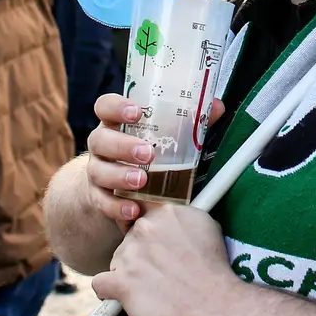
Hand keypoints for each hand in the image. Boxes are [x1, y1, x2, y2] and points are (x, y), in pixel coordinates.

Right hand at [82, 93, 226, 232]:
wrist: (119, 185)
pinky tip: (133, 210)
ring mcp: (97, 171)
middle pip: (100, 139)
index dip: (116, 107)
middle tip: (148, 153)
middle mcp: (102, 145)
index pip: (105, 106)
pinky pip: (101, 202)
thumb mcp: (164, 134)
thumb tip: (218, 107)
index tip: (137, 112)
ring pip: (98, 171)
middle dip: (123, 146)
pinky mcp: (97, 196)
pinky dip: (117, 206)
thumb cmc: (146, 150)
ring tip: (142, 181)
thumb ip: (189, 120)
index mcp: (117, 123)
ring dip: (120, 176)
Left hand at [91, 203, 246, 315]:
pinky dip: (109, 292)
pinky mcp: (120, 281)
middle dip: (140, 254)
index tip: (152, 240)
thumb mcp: (207, 228)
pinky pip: (101, 283)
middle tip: (161, 272)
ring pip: (116, 260)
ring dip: (128, 273)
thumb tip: (172, 222)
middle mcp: (145, 228)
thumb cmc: (214, 273)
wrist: (215, 307)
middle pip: (129, 237)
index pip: (140, 207)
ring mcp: (130, 254)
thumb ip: (182, 220)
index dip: (144, 225)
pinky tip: (126, 297)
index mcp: (166, 212)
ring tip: (153, 289)